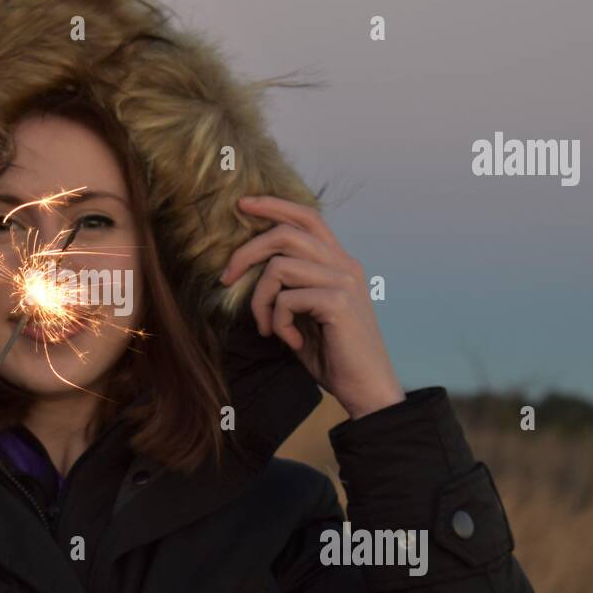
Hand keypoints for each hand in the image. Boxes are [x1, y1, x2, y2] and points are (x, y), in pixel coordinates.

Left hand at [218, 195, 404, 419]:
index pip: (307, 217)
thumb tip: (247, 270)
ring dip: (260, 299)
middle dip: (247, 251)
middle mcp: (344, 265)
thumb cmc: (333, 354)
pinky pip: (287, 299)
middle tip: (226, 277)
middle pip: (285, 233)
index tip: (242, 204)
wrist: (367, 388)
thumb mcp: (304, 314)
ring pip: (280, 267)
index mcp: (339, 263)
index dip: (274, 205)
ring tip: (265, 327)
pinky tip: (290, 340)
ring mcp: (344, 282)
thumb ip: (287, 288)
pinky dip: (277, 322)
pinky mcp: (339, 303)